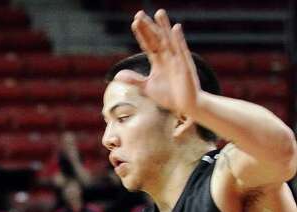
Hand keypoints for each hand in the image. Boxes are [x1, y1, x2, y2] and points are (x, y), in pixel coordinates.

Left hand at [117, 10, 200, 135]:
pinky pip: (182, 50)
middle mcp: (167, 57)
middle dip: (148, 27)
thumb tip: (117, 75)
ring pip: (169, 40)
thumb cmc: (169, 96)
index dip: (141, 34)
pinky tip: (175, 28)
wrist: (186, 106)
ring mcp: (177, 59)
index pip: (148, 44)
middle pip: (156, 38)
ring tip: (159, 12)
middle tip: (139, 14)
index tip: (134, 23)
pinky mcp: (185, 66)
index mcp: (158, 61)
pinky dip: (178, 40)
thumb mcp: (147, 88)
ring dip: (164, 27)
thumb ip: (134, 80)